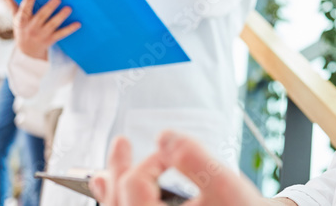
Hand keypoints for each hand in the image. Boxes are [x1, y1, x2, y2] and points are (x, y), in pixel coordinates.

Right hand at [13, 0, 80, 60]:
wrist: (27, 52)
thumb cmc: (22, 28)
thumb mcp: (15, 17)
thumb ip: (11, 2)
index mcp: (22, 21)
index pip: (24, 10)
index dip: (28, 1)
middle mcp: (31, 28)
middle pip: (40, 17)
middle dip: (49, 8)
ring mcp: (41, 34)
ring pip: (52, 25)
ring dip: (60, 16)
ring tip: (68, 8)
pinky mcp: (50, 40)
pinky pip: (61, 34)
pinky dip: (70, 29)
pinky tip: (78, 23)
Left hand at [90, 133, 294, 205]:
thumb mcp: (225, 184)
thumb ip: (194, 159)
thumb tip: (164, 136)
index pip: (136, 183)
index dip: (155, 158)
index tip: (179, 152)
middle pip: (119, 199)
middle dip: (121, 168)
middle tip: (122, 142)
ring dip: (114, 187)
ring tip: (110, 167)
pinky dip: (121, 201)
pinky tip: (114, 188)